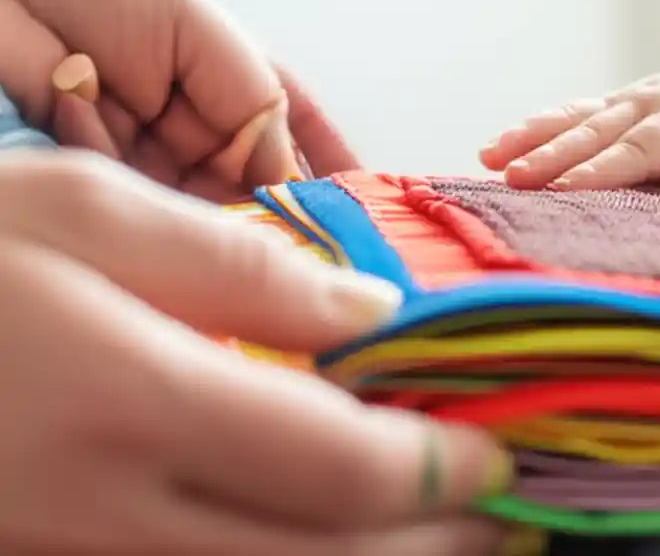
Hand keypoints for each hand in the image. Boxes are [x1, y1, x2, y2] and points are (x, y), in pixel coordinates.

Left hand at [0, 0, 358, 200]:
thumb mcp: (189, 25)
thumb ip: (249, 95)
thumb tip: (294, 173)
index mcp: (220, 73)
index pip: (292, 125)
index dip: (329, 163)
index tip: (370, 201)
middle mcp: (184, 120)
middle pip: (251, 177)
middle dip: (274, 200)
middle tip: (301, 229)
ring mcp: (138, 153)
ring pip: (199, 200)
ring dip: (208, 203)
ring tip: (199, 184)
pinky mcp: (89, 179)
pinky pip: (134, 200)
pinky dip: (125, 176)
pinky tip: (99, 127)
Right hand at [0, 151, 511, 554]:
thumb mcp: (76, 208)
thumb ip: (237, 264)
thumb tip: (369, 311)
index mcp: (131, 403)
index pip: (340, 469)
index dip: (441, 472)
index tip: (500, 453)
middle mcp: (109, 509)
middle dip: (438, 548)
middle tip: (512, 521)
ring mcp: (75, 553)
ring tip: (454, 544)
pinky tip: (333, 542)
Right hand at [480, 59, 659, 193]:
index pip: (637, 150)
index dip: (600, 171)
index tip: (564, 189)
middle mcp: (647, 102)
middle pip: (594, 132)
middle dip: (552, 157)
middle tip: (515, 179)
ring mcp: (623, 101)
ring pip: (571, 119)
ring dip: (529, 139)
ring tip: (488, 158)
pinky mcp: (606, 109)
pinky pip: (566, 118)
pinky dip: (531, 131)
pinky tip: (494, 150)